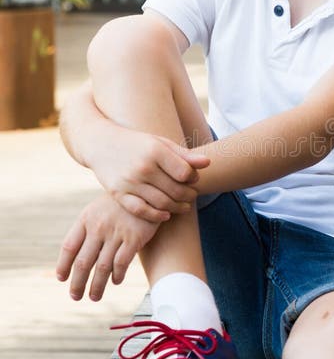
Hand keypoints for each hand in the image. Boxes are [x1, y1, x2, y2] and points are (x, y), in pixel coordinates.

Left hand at [56, 194, 159, 301]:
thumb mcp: (98, 210)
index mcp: (85, 219)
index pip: (69, 247)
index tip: (62, 279)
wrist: (147, 189)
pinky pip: (121, 263)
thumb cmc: (120, 204)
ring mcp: (116, 232)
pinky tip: (116, 281)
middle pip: (83, 262)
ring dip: (96, 286)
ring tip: (94, 297)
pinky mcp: (134, 238)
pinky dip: (117, 276)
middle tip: (75, 296)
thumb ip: (87, 230)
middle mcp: (98, 227)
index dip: (63, 265)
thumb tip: (75, 260)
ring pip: (101, 267)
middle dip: (77, 283)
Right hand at [89, 125, 210, 223]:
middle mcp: (142, 167)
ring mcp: (129, 182)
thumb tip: (208, 163)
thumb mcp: (160, 142)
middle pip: (176, 191)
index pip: (185, 173)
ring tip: (184, 206)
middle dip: (189, 196)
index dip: (193, 178)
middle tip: (192, 195)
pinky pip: (142, 211)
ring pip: (162, 203)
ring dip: (178, 208)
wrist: (101, 143)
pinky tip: (166, 215)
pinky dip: (157, 216)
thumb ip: (184, 154)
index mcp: (155, 151)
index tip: (193, 179)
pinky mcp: (118, 194)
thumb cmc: (137, 143)